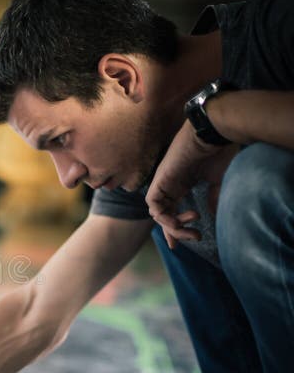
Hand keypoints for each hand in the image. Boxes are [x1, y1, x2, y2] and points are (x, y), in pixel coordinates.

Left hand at [145, 119, 228, 248]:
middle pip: (163, 214)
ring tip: (193, 231)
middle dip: (176, 231)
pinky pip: (153, 204)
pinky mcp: (160, 180)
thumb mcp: (217, 180)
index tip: (193, 237)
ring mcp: (163, 182)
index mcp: (182, 183)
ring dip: (173, 226)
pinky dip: (163, 216)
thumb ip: (212, 197)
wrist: (213, 133)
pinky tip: (179, 221)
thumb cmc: (218, 152)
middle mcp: (170, 184)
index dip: (177, 226)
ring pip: (157, 212)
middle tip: (195, 238)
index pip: (172, 209)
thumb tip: (214, 216)